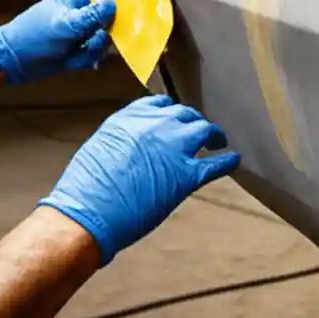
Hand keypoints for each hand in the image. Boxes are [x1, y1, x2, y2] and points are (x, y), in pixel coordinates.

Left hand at [0, 0, 115, 83]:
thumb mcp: (65, 26)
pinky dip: (85, 60)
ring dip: (90, 52)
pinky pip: (96, 53)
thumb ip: (91, 15)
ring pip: (105, 41)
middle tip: (82, 44)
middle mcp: (83, 9)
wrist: (12, 61)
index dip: (111, 14)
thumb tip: (113, 2)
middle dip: (98, 39)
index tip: (103, 27)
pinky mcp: (81, 45)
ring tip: (71, 54)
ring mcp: (83, 28)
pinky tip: (70, 61)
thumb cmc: (34, 37)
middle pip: (111, 23)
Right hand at [39, 95, 240, 264]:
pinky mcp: (186, 176)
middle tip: (199, 133)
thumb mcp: (100, 147)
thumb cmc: (85, 189)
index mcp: (130, 118)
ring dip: (212, 135)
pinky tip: (233, 160)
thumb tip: (134, 143)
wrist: (85, 214)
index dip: (171, 113)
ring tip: (217, 142)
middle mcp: (155, 126)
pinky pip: (216, 163)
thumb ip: (122, 138)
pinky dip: (227, 161)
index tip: (175, 119)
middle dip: (193, 122)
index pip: (160, 103)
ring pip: (204, 131)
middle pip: (185, 115)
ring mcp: (173, 148)